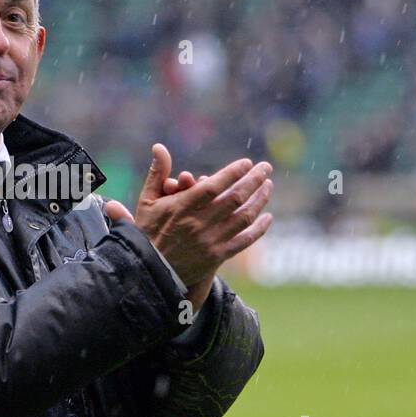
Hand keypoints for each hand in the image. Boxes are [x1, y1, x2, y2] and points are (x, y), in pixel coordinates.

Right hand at [103, 144, 272, 293]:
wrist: (150, 270)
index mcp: (182, 207)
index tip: (247, 162)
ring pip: (243, 217)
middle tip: (266, 168)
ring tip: (268, 186)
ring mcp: (210, 241)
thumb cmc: (148, 231)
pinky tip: (268, 217)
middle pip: (235, 198)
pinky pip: (244, 240)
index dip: (233, 172)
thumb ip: (157, 173)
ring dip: (259, 200)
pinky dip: (259, 228)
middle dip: (254, 180)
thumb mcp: (147, 201)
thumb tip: (159, 146)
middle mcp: (199, 223)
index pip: (214, 185)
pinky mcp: (217, 257)